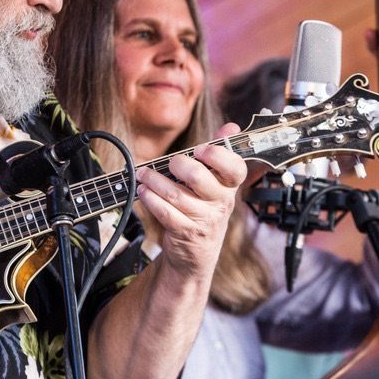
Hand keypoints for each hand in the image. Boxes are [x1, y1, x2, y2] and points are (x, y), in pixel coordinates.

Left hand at [134, 123, 246, 277]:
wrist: (197, 252)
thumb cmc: (205, 207)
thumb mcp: (216, 183)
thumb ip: (220, 153)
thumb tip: (231, 126)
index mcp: (230, 186)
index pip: (235, 168)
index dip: (217, 155)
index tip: (200, 149)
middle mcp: (221, 202)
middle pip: (198, 177)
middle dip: (177, 164)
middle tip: (170, 162)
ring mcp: (204, 219)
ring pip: (175, 194)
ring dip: (154, 180)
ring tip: (143, 174)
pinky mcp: (185, 232)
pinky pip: (164, 212)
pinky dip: (150, 198)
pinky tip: (143, 191)